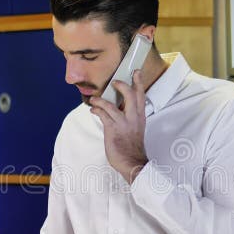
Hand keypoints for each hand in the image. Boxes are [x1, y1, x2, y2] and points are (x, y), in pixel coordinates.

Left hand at [90, 69, 148, 183]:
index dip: (139, 83)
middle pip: (130, 95)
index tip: (136, 72)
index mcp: (140, 117)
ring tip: (94, 99)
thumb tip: (120, 108)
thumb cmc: (132, 147)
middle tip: (114, 82)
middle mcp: (133, 118)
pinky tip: (92, 111)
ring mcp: (123, 123)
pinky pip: (103, 115)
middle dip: (122, 85)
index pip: (141, 96)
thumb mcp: (136, 128)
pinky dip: (96, 110)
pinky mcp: (113, 130)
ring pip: (111, 105)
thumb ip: (131, 117)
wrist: (132, 162)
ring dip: (100, 100)